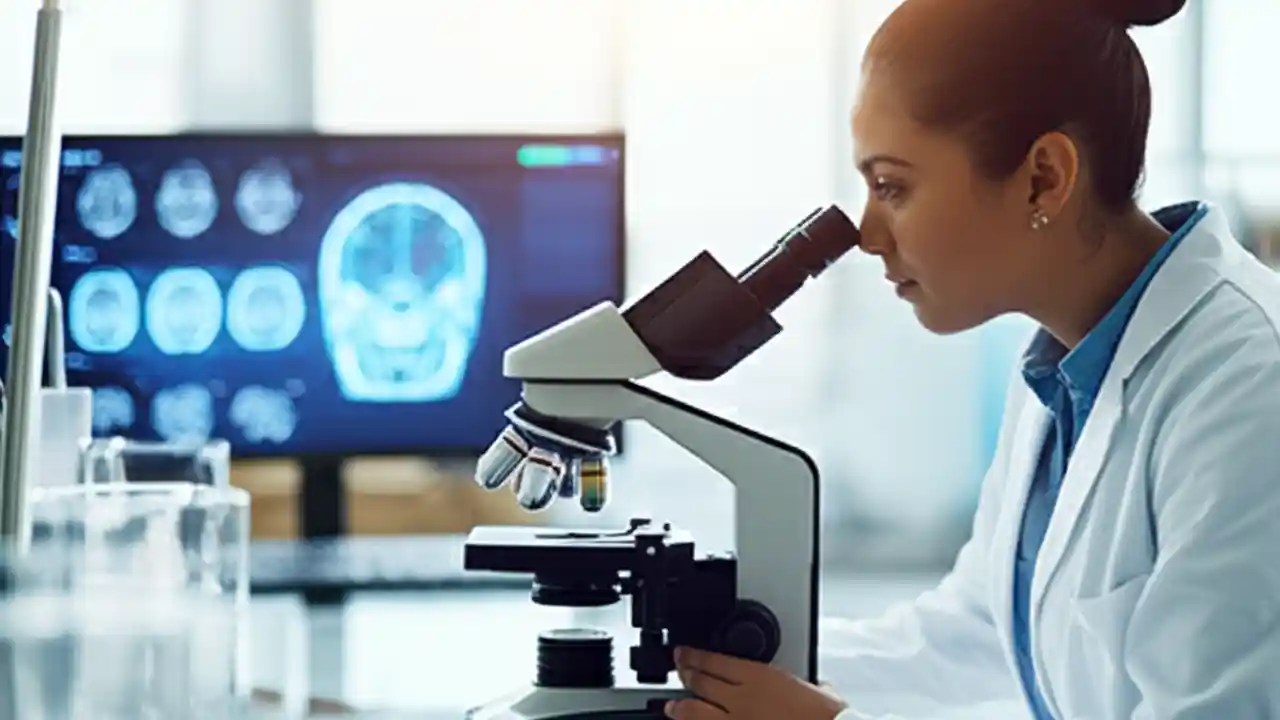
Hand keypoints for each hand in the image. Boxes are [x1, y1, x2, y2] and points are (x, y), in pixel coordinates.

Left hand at [665, 646, 847, 719]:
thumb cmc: (826, 716)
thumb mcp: (819, 691)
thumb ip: (811, 686)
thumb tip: (820, 687)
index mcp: (758, 676)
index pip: (714, 661)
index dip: (694, 655)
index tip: (685, 653)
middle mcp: (741, 698)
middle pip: (700, 682)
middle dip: (685, 675)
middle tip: (678, 671)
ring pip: (696, 712)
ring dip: (680, 708)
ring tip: (671, 707)